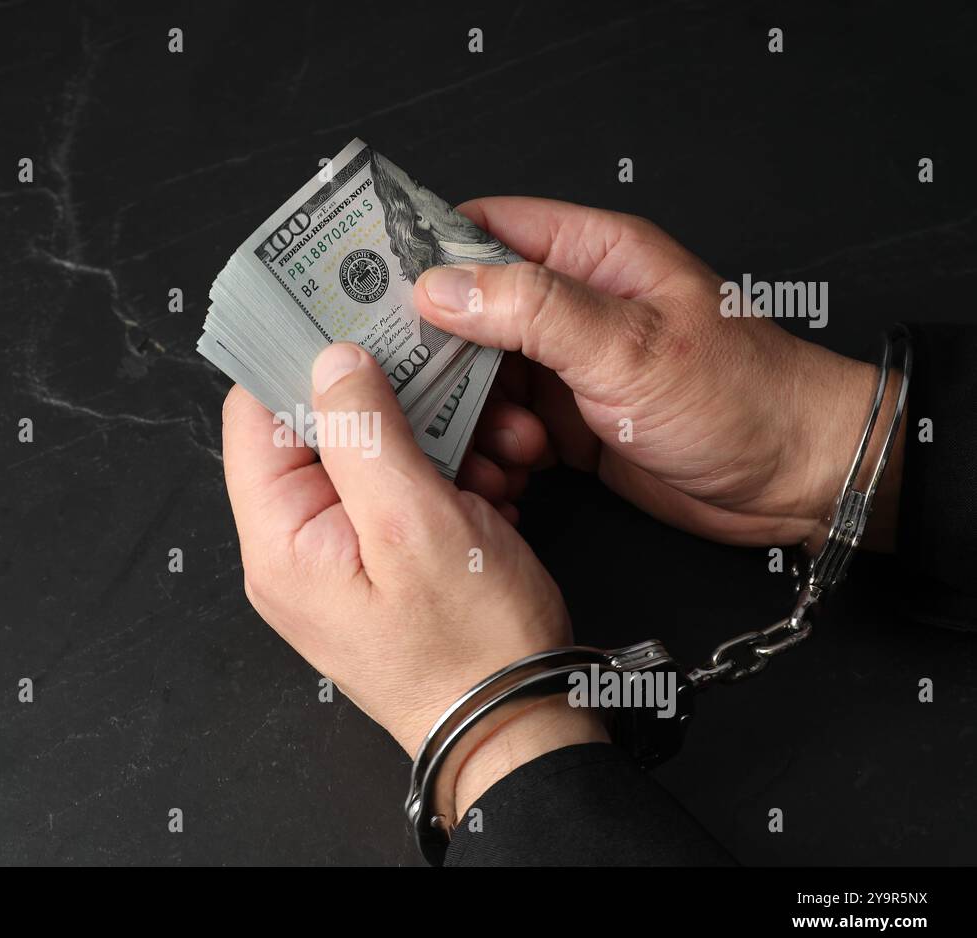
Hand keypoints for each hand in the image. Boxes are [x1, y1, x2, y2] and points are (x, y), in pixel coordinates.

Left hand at [222, 342, 605, 814]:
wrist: (516, 730)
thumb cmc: (470, 649)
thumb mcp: (417, 524)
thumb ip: (366, 433)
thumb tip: (331, 360)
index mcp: (280, 541)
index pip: (256, 416)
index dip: (299, 359)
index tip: (350, 314)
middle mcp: (296, 550)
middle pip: (320, 431)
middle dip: (394, 404)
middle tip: (452, 386)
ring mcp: (339, 558)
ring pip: (373, 457)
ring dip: (436, 441)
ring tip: (495, 451)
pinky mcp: (380, 563)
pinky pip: (401, 493)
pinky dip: (447, 477)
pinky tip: (494, 486)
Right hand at [424, 197, 903, 550]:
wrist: (794, 479)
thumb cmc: (742, 395)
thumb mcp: (629, 344)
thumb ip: (532, 309)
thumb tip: (440, 285)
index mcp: (592, 255)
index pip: (486, 227)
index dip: (427, 252)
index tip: (373, 288)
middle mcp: (573, 304)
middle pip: (469, 309)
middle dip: (440, 353)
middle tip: (411, 388)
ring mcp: (567, 363)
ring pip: (478, 375)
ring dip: (470, 413)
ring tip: (500, 444)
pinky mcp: (567, 418)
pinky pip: (502, 423)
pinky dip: (493, 447)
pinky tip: (510, 468)